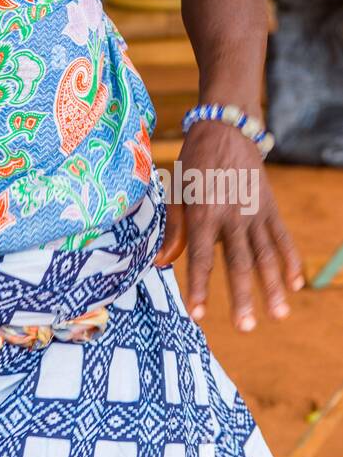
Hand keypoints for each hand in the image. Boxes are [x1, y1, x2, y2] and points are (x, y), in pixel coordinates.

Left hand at [158, 120, 303, 331]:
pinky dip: (290, 261)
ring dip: (272, 286)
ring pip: (266, 255)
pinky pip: (283, 237)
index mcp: (203, 213)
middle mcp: (231, 215)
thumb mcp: (175, 191)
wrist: (225, 129)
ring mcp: (254, 212)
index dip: (198, 287)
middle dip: (242, 297)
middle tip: (246, 328)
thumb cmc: (192, 164)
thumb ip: (172, 228)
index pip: (200, 257)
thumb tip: (161, 264)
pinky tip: (296, 284)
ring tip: (277, 315)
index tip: (197, 315)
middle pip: (239, 262)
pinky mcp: (271, 207)